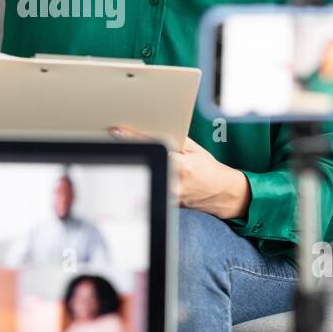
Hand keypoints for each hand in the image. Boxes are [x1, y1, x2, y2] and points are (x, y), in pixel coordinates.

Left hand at [109, 127, 249, 219]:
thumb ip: (175, 138)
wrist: (220, 192)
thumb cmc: (207, 168)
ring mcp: (169, 195)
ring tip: (121, 154)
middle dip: (132, 151)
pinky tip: (133, 170)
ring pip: (146, 176)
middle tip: (112, 140)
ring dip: (133, 165)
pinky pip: (150, 187)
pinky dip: (141, 177)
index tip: (117, 132)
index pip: (155, 149)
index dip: (134, 139)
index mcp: (183, 165)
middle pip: (145, 163)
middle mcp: (175, 182)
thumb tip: (149, 128)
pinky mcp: (166, 203)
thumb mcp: (195, 149)